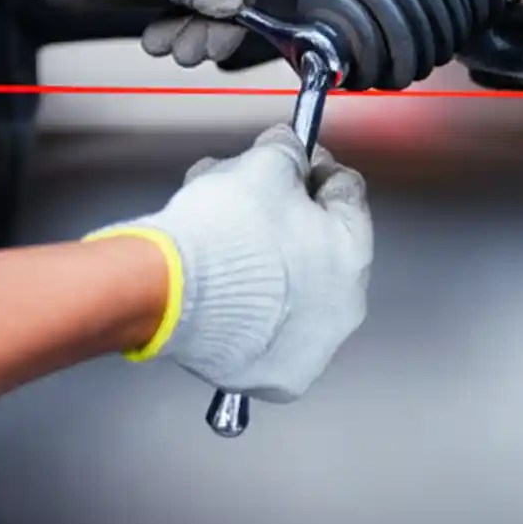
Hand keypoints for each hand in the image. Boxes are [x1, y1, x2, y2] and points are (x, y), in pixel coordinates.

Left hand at [0, 0, 254, 66]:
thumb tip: (235, 1)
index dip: (235, 7)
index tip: (219, 41)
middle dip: (208, 25)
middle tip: (187, 54)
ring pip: (197, 1)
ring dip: (186, 31)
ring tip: (161, 48)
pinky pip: (171, 5)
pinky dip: (168, 27)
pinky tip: (152, 41)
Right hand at [104, 125, 372, 402]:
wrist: (170, 291)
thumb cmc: (221, 236)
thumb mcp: (262, 166)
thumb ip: (286, 150)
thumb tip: (287, 147)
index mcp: (352, 250)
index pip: (346, 195)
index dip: (315, 170)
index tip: (296, 163)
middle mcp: (344, 306)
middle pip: (320, 243)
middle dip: (287, 216)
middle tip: (252, 201)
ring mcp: (312, 347)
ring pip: (294, 289)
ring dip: (267, 261)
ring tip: (224, 241)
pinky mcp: (277, 376)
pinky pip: (270, 331)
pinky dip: (252, 309)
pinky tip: (225, 288)